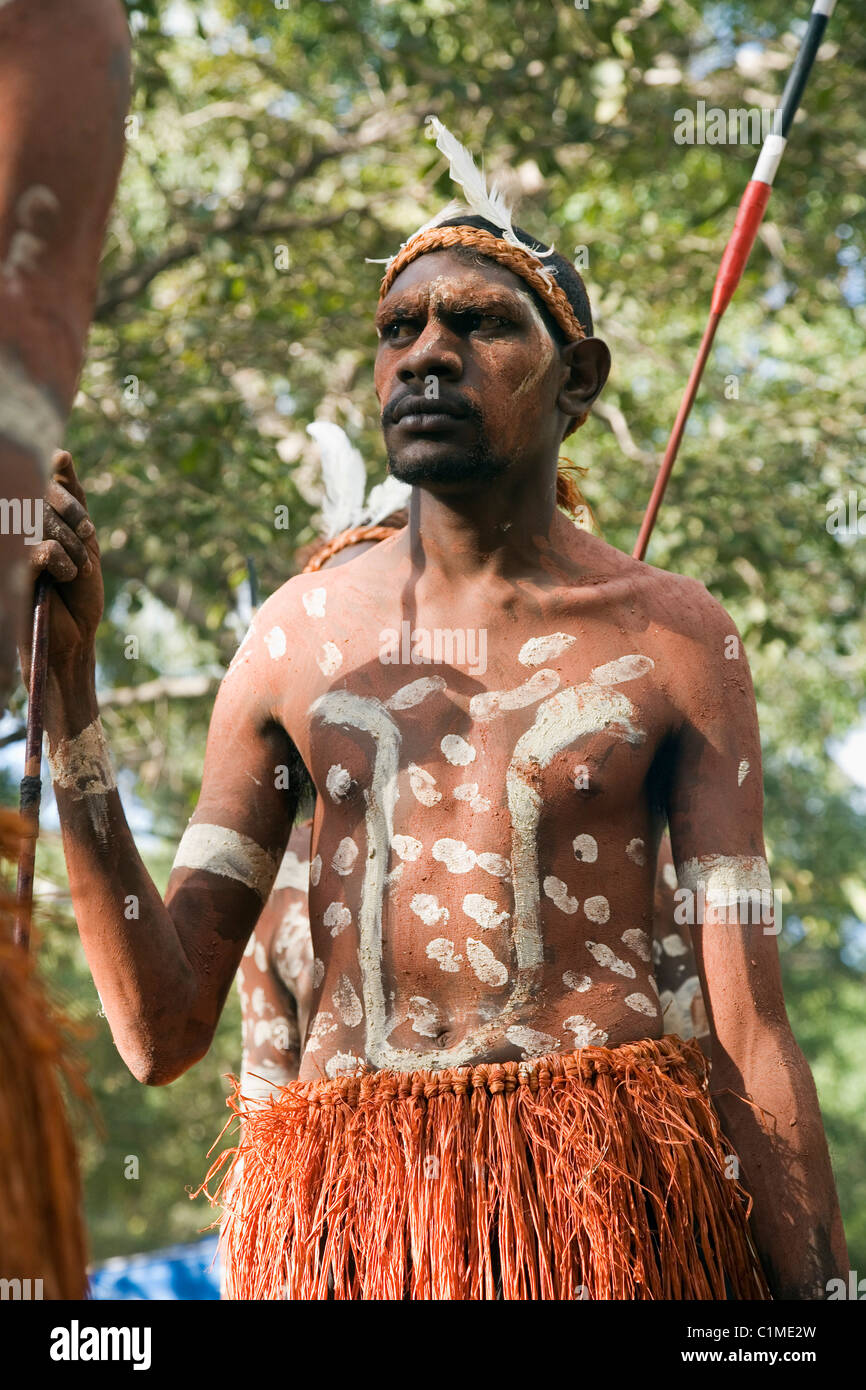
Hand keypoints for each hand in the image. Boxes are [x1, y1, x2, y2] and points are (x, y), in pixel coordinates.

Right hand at [19, 451, 103, 684]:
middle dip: (74, 519)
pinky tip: (62, 580)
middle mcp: (14, 527)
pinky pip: (43, 549)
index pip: (44, 480)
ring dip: (73, 545)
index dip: (69, 498)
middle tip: (87, 542)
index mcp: (29, 517)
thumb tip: (60, 452)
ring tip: (76, 570)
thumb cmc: (77, 591)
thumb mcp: (83, 539)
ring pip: (42, 520)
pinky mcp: (13, 569)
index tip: (86, 528)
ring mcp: (10, 547)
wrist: (73, 637)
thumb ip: (72, 497)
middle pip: (42, 495)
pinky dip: (64, 563)